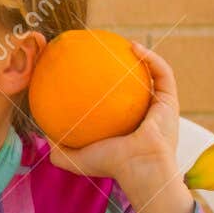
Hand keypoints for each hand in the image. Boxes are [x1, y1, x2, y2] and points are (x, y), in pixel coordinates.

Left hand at [46, 40, 179, 187]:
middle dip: (124, 68)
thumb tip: (43, 137)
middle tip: (106, 52)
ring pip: (153, 75)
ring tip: (123, 42)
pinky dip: (151, 58)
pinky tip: (134, 46)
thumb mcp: (75, 159)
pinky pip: (162, 73)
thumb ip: (59, 150)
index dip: (104, 88)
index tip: (88, 71)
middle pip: (135, 87)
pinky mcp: (170, 100)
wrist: (141, 169)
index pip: (116, 104)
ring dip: (142, 56)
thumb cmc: (111, 165)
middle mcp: (144, 116)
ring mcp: (160, 107)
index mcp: (126, 127)